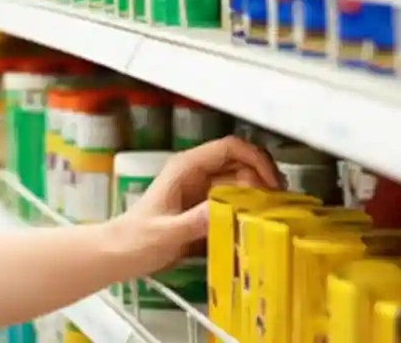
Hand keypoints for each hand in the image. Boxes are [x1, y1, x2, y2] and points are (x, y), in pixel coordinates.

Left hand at [114, 136, 281, 274]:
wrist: (119, 253)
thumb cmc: (136, 240)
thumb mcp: (166, 232)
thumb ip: (193, 221)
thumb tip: (225, 209)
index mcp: (186, 168)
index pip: (229, 148)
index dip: (256, 160)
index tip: (272, 186)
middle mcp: (196, 173)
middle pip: (241, 162)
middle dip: (264, 178)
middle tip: (280, 205)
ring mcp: (200, 190)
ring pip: (240, 182)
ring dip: (259, 194)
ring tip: (274, 217)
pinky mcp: (203, 208)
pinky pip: (233, 201)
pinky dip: (248, 209)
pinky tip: (257, 226)